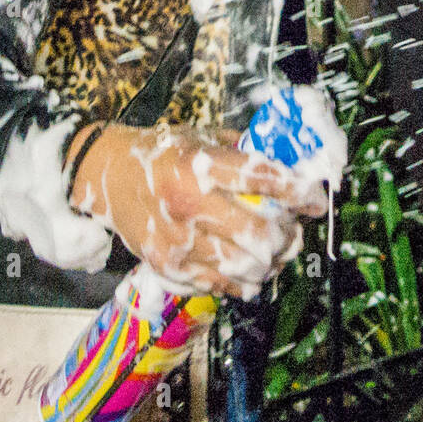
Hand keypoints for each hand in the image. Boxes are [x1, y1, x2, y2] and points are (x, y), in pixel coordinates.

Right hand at [68, 122, 327, 298]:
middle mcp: (189, 204)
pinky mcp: (167, 266)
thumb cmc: (164, 152)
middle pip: (259, 234)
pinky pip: (220, 285)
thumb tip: (291, 167)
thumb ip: (244, 153)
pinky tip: (252, 269)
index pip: (262, 179)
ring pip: (244, 267)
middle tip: (294, 231)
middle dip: (288, 237)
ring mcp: (177, 240)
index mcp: (201, 165)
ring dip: (272, 263)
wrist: (105, 176)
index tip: (317, 200)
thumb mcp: (204, 137)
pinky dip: (245, 281)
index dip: (298, 192)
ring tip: (277, 252)